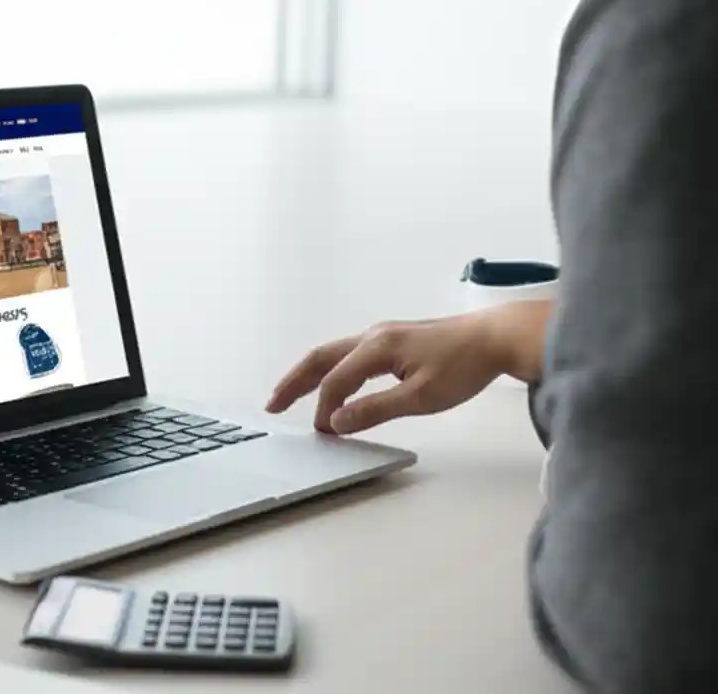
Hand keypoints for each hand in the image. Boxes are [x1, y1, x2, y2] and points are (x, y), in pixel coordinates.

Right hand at [265, 301, 549, 434]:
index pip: (337, 381)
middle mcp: (373, 336)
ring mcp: (383, 335)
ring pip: (334, 353)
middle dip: (294, 382)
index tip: (324, 434)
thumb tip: (337, 420)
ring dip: (310, 375)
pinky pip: (350, 354)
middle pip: (321, 358)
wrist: (497, 337)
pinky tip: (334, 384)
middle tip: (272, 404)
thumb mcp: (421, 397)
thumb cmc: (464, 367)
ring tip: (291, 394)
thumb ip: (376, 409)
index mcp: (377, 347)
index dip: (326, 408)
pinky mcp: (394, 340)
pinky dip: (332, 370)